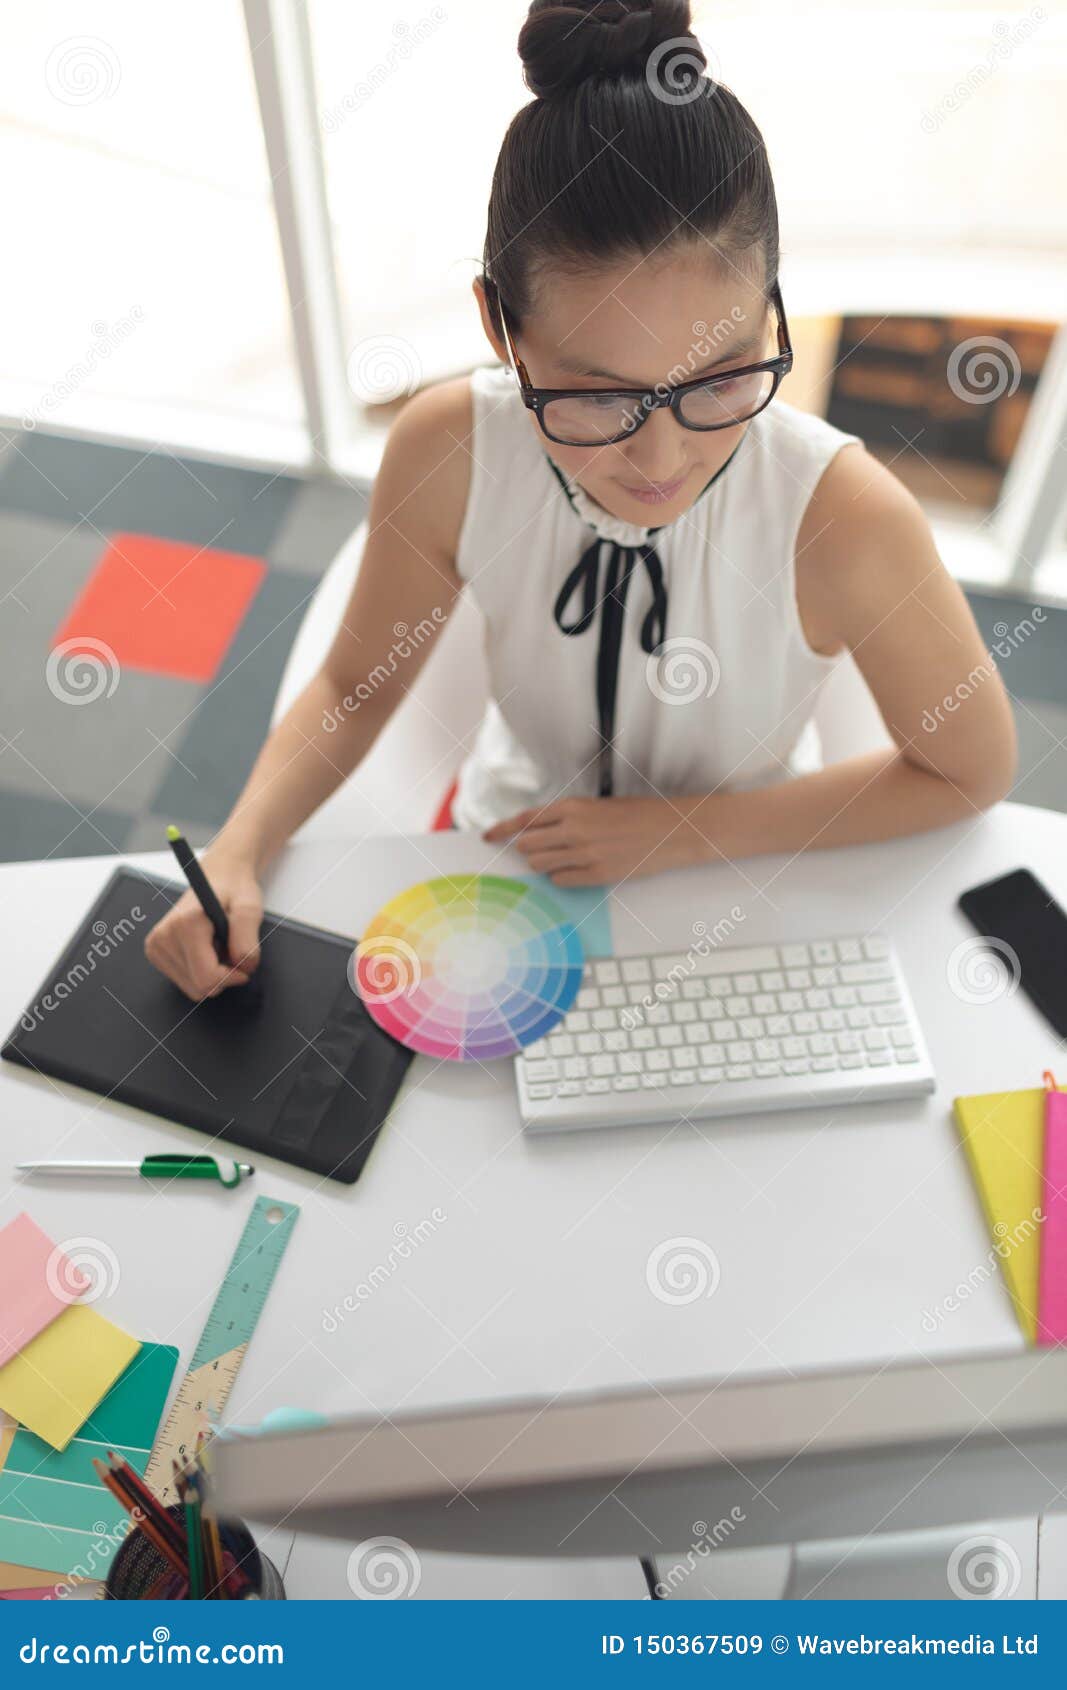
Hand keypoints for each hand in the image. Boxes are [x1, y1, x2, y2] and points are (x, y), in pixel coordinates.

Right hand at [144, 850, 264, 1000]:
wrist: (219, 877)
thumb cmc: (233, 889)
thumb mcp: (249, 908)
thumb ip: (248, 940)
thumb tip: (243, 967)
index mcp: (186, 923)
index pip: (206, 977)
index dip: (232, 977)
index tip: (243, 966)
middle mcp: (165, 934)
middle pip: (198, 987)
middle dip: (222, 976)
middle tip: (229, 949)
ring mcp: (156, 944)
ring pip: (192, 988)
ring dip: (212, 973)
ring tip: (217, 946)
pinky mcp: (155, 951)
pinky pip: (185, 981)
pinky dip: (200, 971)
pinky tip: (206, 950)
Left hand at [482, 796, 691, 885]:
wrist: (670, 831)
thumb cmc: (636, 814)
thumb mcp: (596, 806)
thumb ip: (566, 816)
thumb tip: (537, 832)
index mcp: (572, 807)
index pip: (524, 819)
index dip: (501, 829)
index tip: (488, 837)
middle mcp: (574, 830)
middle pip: (527, 846)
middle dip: (527, 849)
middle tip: (538, 849)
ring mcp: (584, 854)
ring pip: (540, 865)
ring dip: (543, 863)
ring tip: (562, 858)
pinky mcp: (597, 874)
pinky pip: (560, 880)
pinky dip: (561, 876)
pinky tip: (574, 870)